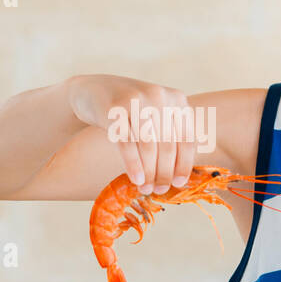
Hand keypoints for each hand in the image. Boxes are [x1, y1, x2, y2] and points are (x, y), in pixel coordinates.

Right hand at [67, 74, 197, 193]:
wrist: (94, 90)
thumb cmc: (131, 110)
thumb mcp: (156, 114)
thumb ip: (171, 136)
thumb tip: (180, 176)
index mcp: (176, 98)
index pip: (186, 137)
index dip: (183, 164)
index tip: (179, 183)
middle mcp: (158, 96)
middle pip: (167, 144)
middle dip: (165, 172)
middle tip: (160, 190)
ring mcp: (136, 100)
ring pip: (148, 146)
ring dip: (149, 172)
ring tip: (146, 189)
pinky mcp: (114, 109)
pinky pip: (127, 143)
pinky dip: (133, 164)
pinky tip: (136, 179)